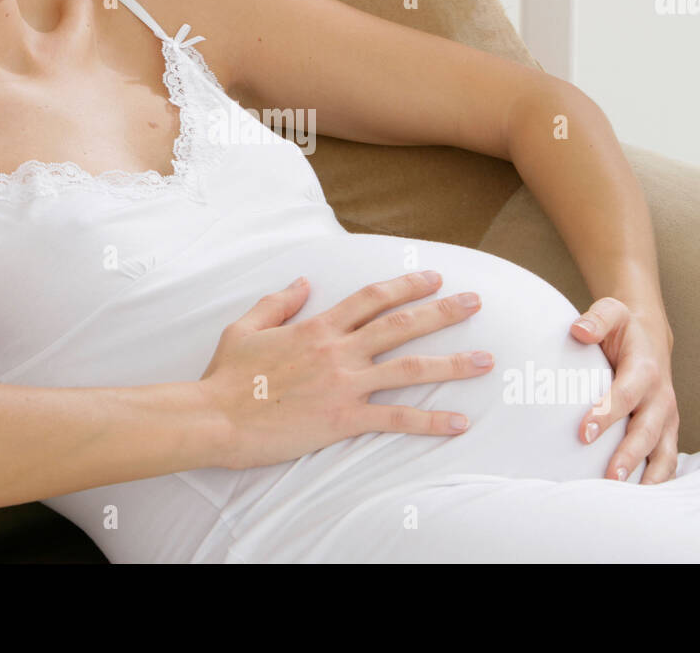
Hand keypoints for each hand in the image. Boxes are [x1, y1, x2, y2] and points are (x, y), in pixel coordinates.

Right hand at [199, 271, 493, 470]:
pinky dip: (431, 421)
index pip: (371, 298)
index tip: (434, 277)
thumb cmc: (226, 376)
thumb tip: (304, 281)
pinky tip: (459, 422)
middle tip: (476, 302)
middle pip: (401, 324)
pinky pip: (396, 418)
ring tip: (485, 360)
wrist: (215, 417)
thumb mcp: (246, 327)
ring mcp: (344, 385)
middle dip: (442, 311)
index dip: (405, 285)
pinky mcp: (344, 419)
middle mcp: (337, 350)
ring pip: (409, 368)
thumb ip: (278, 302)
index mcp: (317, 327)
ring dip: (451, 363)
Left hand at [569, 297, 679, 484]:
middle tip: (609, 477)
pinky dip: (657, 482)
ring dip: (647, 477)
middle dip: (629, 455)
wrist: (650, 339)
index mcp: (645, 369)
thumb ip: (596, 319)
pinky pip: (667, 462)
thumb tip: (577, 330)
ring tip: (626, 499)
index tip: (584, 432)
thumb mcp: (612, 311)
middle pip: (647, 432)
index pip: (625, 395)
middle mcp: (660, 398)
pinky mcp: (666, 433)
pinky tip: (639, 503)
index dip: (607, 413)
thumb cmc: (623, 329)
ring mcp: (666, 419)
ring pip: (663, 453)